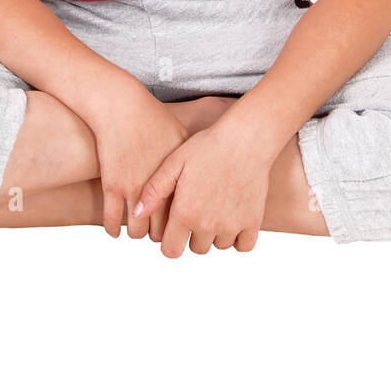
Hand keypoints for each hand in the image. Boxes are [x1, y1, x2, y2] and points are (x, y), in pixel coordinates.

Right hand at [90, 83, 191, 240]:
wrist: (122, 106)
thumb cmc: (154, 119)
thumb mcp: (183, 139)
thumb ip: (197, 163)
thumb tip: (212, 181)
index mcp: (179, 179)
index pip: (184, 219)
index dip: (181, 227)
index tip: (177, 226)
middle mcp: (159, 188)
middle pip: (162, 232)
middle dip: (161, 236)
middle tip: (159, 232)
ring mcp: (133, 189)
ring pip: (137, 232)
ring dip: (137, 233)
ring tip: (139, 229)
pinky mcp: (112, 186)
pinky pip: (111, 222)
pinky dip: (113, 229)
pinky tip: (115, 229)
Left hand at [134, 113, 275, 257]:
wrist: (245, 139)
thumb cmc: (207, 147)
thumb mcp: (174, 163)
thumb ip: (154, 191)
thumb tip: (137, 214)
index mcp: (185, 212)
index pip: (171, 250)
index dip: (170, 241)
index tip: (174, 227)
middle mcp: (208, 224)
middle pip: (196, 249)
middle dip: (193, 234)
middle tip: (198, 208)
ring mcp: (232, 225)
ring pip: (219, 246)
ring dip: (216, 233)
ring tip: (215, 206)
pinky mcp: (253, 222)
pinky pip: (243, 246)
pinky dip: (238, 236)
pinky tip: (233, 216)